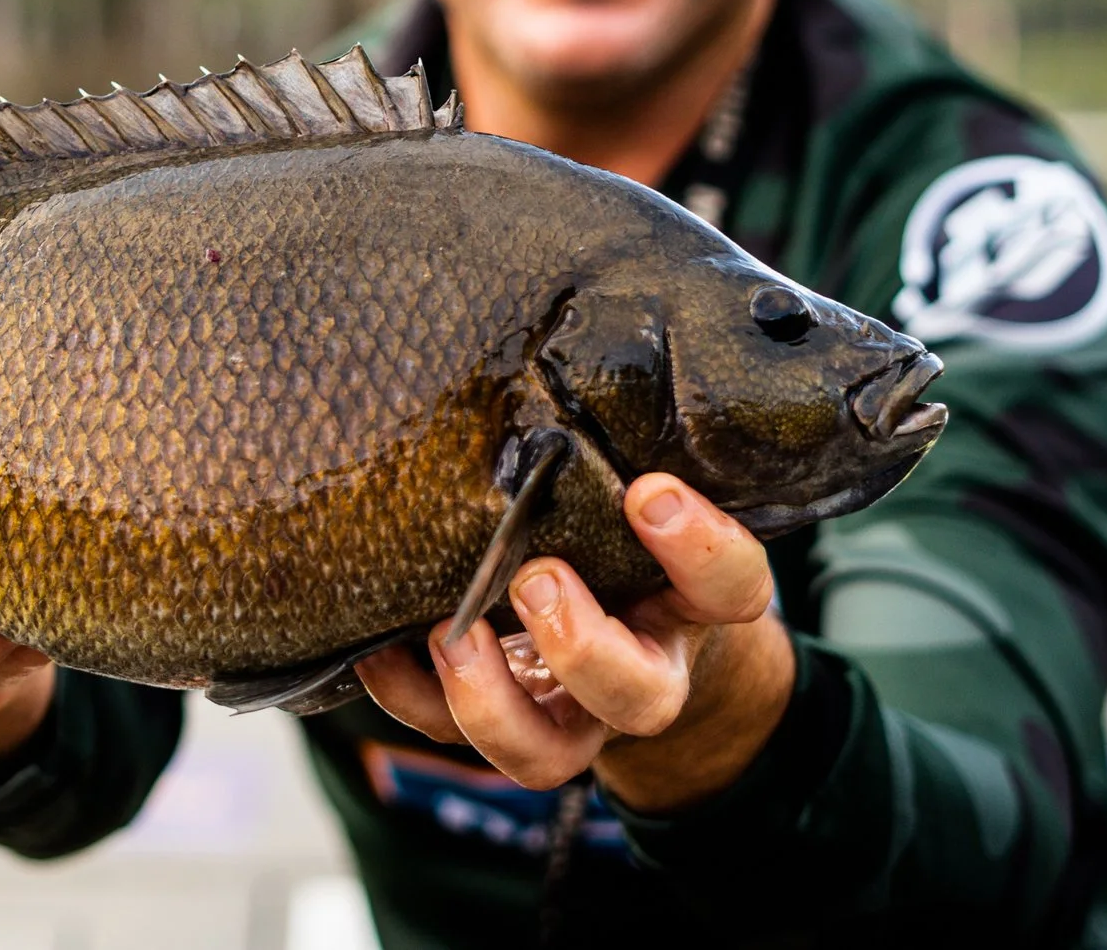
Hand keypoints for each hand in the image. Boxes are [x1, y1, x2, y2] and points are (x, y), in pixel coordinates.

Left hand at [355, 474, 791, 810]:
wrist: (618, 616)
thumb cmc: (620, 530)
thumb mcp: (636, 491)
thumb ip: (618, 455)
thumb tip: (558, 351)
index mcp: (691, 603)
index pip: (732, 586)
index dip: (700, 548)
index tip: (649, 491)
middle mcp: (641, 671)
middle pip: (640, 700)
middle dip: (582, 646)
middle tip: (537, 578)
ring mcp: (569, 711)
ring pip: (547, 756)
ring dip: (490, 699)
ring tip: (449, 630)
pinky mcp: (500, 720)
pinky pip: (446, 735)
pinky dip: (405, 692)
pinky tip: (375, 644)